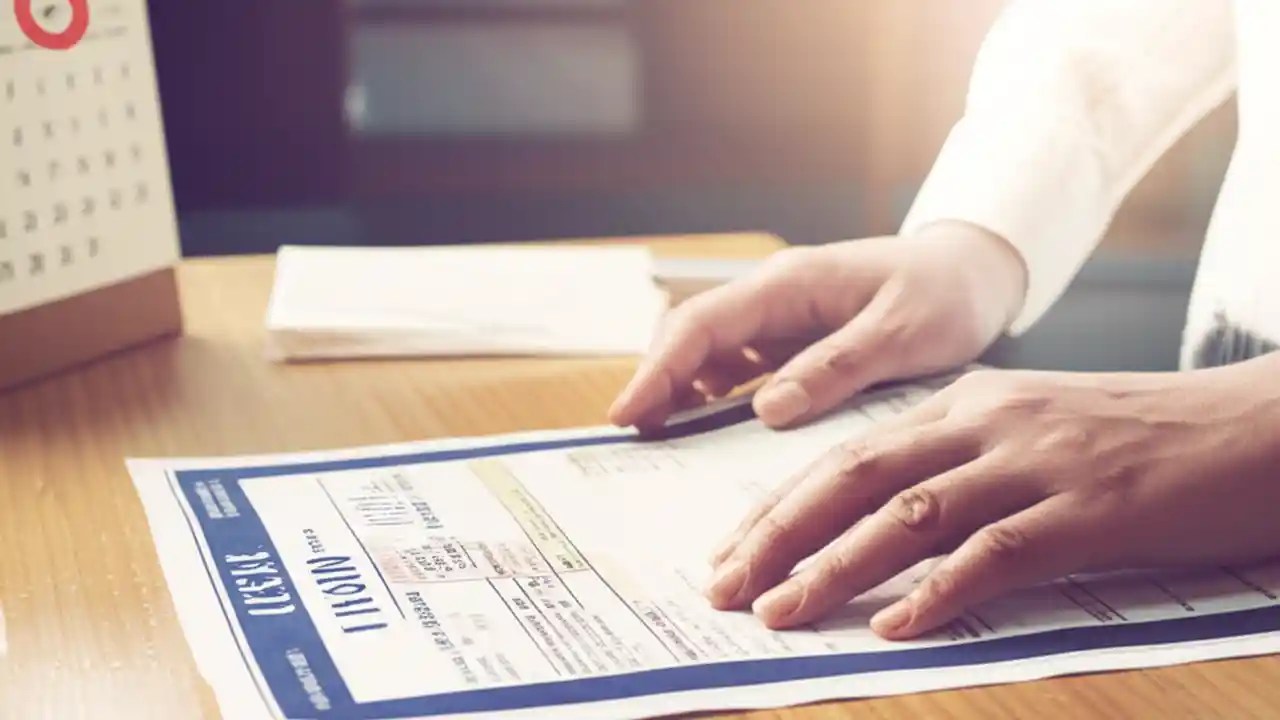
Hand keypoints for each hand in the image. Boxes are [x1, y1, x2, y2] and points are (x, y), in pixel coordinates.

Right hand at [609, 222, 1026, 430]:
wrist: (973, 272)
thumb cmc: (944, 292)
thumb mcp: (902, 331)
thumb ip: (836, 366)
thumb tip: (768, 410)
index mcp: (789, 284)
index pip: (702, 323)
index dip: (659, 370)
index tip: (628, 414)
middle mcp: (773, 299)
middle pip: (692, 338)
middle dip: (658, 383)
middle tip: (634, 440)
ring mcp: (780, 321)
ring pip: (709, 355)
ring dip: (682, 394)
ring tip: (660, 445)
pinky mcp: (793, 343)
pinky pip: (741, 371)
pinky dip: (717, 400)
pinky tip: (711, 433)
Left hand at [704, 361, 1279, 638]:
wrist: (1259, 425)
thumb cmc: (1144, 437)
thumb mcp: (1036, 430)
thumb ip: (962, 461)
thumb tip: (885, 521)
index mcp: (968, 404)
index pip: (849, 455)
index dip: (781, 506)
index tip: (732, 550)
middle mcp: (990, 423)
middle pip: (856, 477)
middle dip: (779, 534)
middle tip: (725, 586)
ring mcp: (1039, 463)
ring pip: (910, 513)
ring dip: (836, 566)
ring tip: (781, 612)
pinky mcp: (1091, 510)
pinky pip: (998, 553)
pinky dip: (940, 593)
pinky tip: (895, 626)